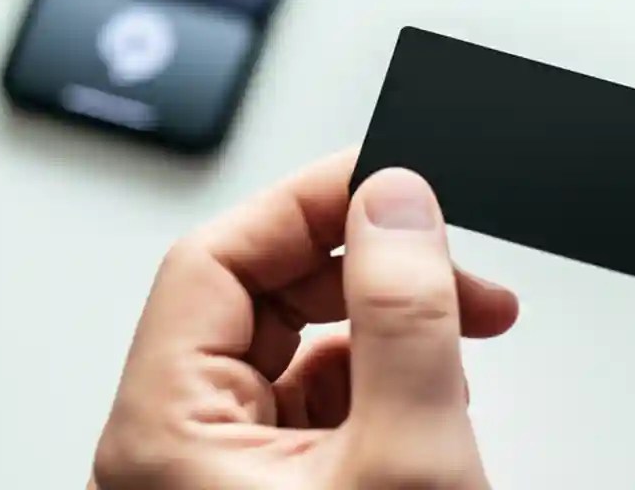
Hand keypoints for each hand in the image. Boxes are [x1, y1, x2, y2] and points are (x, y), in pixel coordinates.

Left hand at [90, 152, 518, 489]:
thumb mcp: (407, 462)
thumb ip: (402, 316)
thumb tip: (394, 199)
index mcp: (168, 433)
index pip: (215, 261)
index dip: (305, 203)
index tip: (388, 175)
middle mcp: (182, 446)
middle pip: (259, 293)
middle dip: (364, 260)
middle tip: (446, 249)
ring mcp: (229, 470)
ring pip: (299, 340)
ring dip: (385, 315)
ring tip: (466, 322)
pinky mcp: (277, 487)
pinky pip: (323, 393)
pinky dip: (386, 368)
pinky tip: (438, 376)